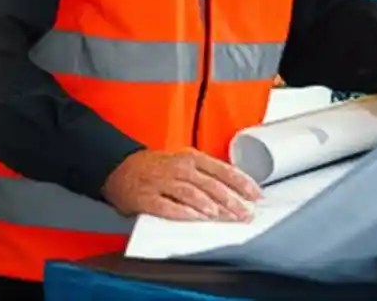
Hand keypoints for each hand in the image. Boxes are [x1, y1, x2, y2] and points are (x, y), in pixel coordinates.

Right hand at [101, 148, 261, 221]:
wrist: (119, 169)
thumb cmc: (155, 168)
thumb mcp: (183, 162)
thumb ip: (205, 174)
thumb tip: (235, 192)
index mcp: (190, 158)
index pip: (222, 169)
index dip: (242, 183)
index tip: (257, 195)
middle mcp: (177, 168)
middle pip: (210, 184)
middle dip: (231, 201)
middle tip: (245, 214)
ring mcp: (161, 182)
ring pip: (191, 194)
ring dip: (209, 206)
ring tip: (223, 216)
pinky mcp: (147, 198)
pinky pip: (167, 206)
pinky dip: (183, 213)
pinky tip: (196, 218)